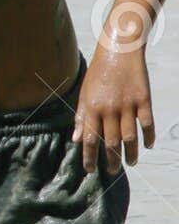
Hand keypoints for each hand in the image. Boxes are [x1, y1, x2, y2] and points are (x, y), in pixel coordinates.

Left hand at [75, 45, 154, 173]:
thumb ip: (81, 117)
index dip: (89, 157)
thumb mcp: (84, 94)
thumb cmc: (98, 74)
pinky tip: (147, 145)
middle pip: (111, 142)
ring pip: (130, 136)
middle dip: (111, 160)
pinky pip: (147, 123)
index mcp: (92, 109)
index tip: (90, 170)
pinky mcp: (144, 99)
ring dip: (130, 153)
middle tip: (113, 172)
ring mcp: (128, 105)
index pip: (90, 140)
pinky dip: (148, 136)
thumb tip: (77, 140)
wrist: (119, 51)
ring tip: (130, 163)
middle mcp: (109, 109)